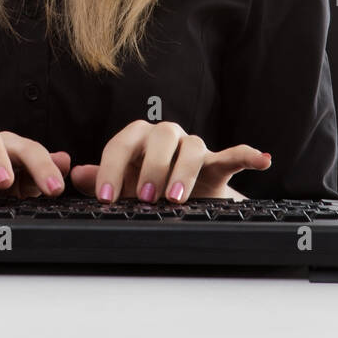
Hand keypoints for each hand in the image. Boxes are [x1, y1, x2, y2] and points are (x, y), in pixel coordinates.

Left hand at [68, 121, 271, 202]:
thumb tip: (75, 173)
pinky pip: (234, 153)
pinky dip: (247, 154)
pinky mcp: (218, 164)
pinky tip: (261, 158)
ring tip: (175, 198)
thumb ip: (99, 180)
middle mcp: (166, 136)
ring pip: (193, 146)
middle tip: (145, 198)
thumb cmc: (146, 188)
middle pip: (160, 137)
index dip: (112, 169)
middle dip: (151, 167)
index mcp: (139, 139)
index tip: (107, 198)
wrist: (182, 201)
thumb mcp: (122, 185)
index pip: (122, 143)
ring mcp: (194, 147)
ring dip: (184, 170)